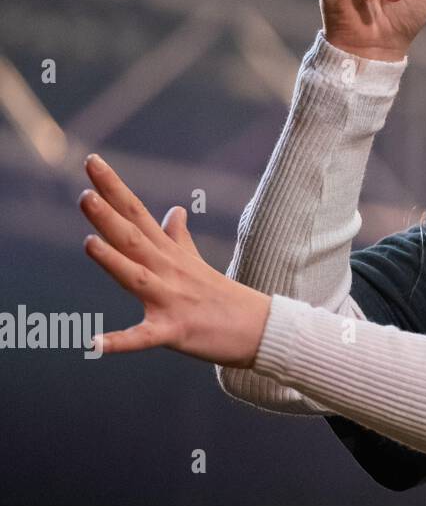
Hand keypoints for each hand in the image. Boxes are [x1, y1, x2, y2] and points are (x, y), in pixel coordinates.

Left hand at [77, 153, 270, 368]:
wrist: (261, 328)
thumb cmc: (224, 297)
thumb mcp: (197, 262)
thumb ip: (178, 237)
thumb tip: (175, 210)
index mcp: (170, 254)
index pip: (138, 214)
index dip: (114, 188)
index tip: (92, 161)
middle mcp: (169, 271)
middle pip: (134, 239)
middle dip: (108, 217)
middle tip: (85, 194)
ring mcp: (172, 300)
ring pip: (138, 278)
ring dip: (114, 262)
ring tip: (89, 243)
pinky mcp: (175, 331)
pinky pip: (144, 337)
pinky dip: (120, 341)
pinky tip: (92, 344)